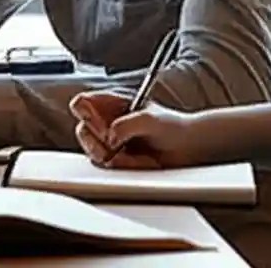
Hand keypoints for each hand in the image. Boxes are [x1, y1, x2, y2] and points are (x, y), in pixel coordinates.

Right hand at [69, 90, 202, 168]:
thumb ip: (126, 125)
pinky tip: (138, 162)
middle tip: (113, 145)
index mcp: (112, 103)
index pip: (82, 103)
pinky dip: (121, 166)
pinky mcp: (116, 160)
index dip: (86, 114)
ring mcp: (110, 142)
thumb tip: (110, 138)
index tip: (103, 126)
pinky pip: (107, 166)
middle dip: (95, 141)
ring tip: (128, 156)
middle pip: (81, 130)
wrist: (189, 148)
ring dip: (108, 156)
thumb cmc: (173, 127)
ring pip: (91, 151)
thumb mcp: (150, 119)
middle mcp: (107, 121)